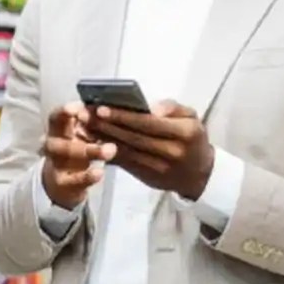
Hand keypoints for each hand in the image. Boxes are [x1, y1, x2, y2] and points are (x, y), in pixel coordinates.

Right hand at [41, 102, 115, 207]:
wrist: (65, 184)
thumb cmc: (78, 150)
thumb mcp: (84, 136)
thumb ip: (93, 124)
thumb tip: (112, 110)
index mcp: (58, 129)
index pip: (56, 116)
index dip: (65, 111)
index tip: (78, 108)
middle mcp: (53, 143)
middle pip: (59, 132)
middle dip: (82, 128)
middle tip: (103, 124)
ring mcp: (55, 163)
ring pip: (66, 153)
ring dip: (90, 150)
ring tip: (111, 150)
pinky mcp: (62, 182)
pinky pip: (73, 179)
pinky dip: (86, 176)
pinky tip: (99, 173)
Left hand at [81, 100, 214, 199]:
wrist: (199, 174)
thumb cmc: (193, 139)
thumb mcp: (192, 117)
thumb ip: (172, 106)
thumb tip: (151, 107)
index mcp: (185, 133)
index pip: (149, 123)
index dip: (123, 116)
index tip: (102, 107)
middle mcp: (172, 152)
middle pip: (133, 137)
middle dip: (106, 125)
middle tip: (85, 114)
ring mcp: (158, 168)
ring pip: (125, 151)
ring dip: (102, 138)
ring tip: (84, 125)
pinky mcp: (147, 177)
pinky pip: (124, 163)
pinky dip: (106, 152)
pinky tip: (92, 141)